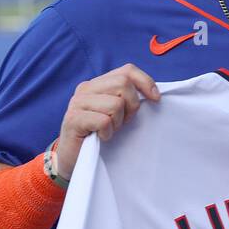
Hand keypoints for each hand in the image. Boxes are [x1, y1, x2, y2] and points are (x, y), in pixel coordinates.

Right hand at [55, 64, 160, 178]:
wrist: (73, 158)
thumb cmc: (99, 134)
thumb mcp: (117, 112)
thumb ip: (127, 98)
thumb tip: (154, 94)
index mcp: (98, 84)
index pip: (127, 70)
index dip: (145, 82)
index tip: (155, 99)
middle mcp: (86, 88)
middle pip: (123, 84)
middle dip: (131, 105)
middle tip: (123, 122)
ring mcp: (77, 103)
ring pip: (115, 103)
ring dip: (118, 122)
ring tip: (109, 130)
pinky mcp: (73, 119)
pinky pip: (104, 121)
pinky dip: (107, 132)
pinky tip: (101, 137)